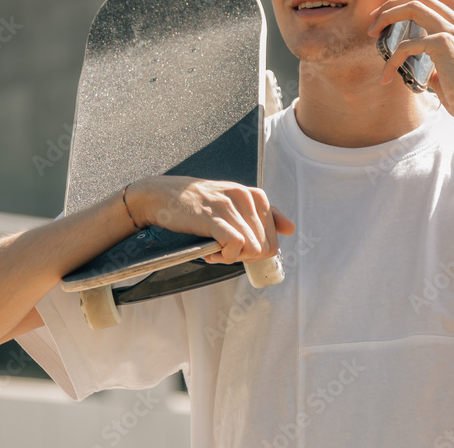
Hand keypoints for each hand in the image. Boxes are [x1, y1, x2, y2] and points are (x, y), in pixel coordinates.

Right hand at [128, 176, 295, 263]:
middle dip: (246, 257)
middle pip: (266, 247)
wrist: (162, 195)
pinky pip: (236, 246)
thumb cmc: (197, 202)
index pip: (274, 237)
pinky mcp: (214, 217)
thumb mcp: (233, 202)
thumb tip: (291, 228)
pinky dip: (224, 257)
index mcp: (255, 195)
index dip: (256, 250)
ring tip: (215, 250)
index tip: (236, 247)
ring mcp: (230, 206)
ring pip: (253, 249)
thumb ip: (264, 214)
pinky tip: (210, 252)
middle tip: (224, 251)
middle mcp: (246, 198)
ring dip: (233, 258)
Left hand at [367, 0, 453, 128]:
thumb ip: (436, 58)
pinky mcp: (445, 45)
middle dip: (394, 4)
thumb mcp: (450, 70)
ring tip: (372, 32)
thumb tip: (415, 58)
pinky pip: (408, 44)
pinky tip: (385, 75)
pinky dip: (392, 59)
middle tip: (374, 19)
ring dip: (387, 17)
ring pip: (414, 9)